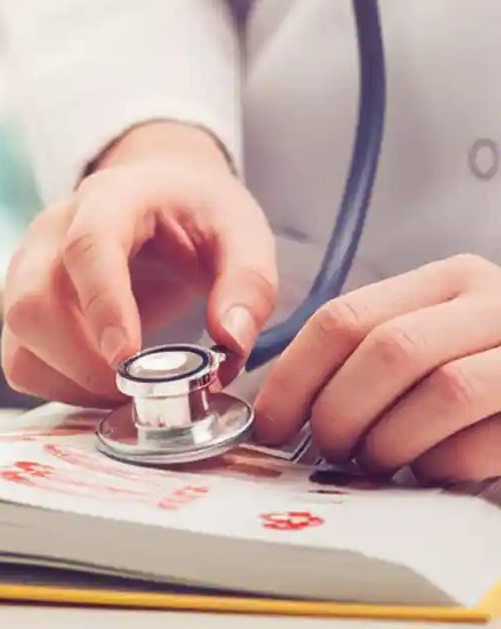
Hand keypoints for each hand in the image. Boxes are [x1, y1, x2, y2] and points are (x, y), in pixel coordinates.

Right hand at [1, 121, 278, 406]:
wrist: (155, 194)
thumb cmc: (195, 213)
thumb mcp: (243, 231)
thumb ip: (249, 283)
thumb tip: (232, 341)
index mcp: (110, 199)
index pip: (86, 248)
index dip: (102, 305)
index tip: (127, 357)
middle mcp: (51, 231)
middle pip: (32, 303)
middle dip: (81, 362)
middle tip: (139, 385)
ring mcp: (27, 269)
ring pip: (20, 339)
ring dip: (70, 380)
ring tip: (125, 388)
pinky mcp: (22, 305)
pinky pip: (20, 360)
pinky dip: (59, 386)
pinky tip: (102, 382)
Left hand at [254, 254, 500, 483]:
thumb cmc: (490, 371)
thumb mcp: (435, 341)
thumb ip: (372, 357)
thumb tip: (281, 409)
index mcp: (449, 280)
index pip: (344, 318)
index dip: (294, 377)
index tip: (269, 424)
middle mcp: (497, 301)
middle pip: (388, 351)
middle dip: (341, 412)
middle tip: (329, 448)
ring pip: (442, 391)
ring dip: (392, 440)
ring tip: (379, 461)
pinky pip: (487, 438)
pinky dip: (444, 463)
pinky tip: (435, 468)